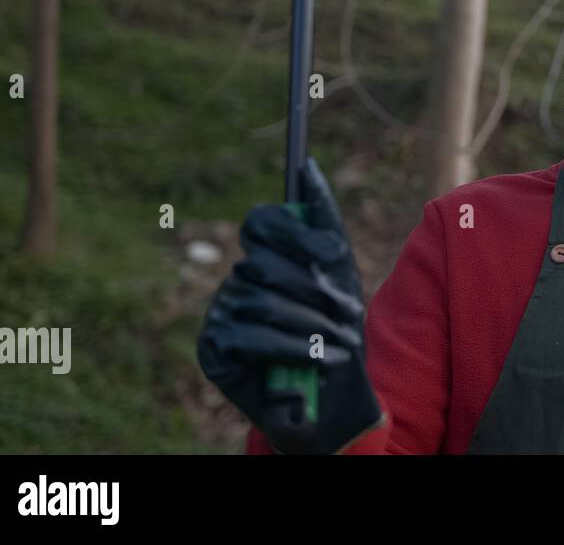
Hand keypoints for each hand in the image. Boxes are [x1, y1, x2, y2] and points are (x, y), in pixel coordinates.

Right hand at [197, 157, 382, 453]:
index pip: (261, 223)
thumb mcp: (342, 273)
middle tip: (348, 313)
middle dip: (315, 290)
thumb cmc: (337, 330)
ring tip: (341, 345)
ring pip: (260, 301)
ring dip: (311, 325)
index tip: (333, 253)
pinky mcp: (215, 349)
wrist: (335, 396)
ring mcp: (221, 313)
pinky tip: (319, 361)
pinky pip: (251, 336)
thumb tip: (307, 167)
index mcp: (265, 257)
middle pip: (264, 263)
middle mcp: (237, 279)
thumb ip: (325, 221)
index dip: (294, 232)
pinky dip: (293, 349)